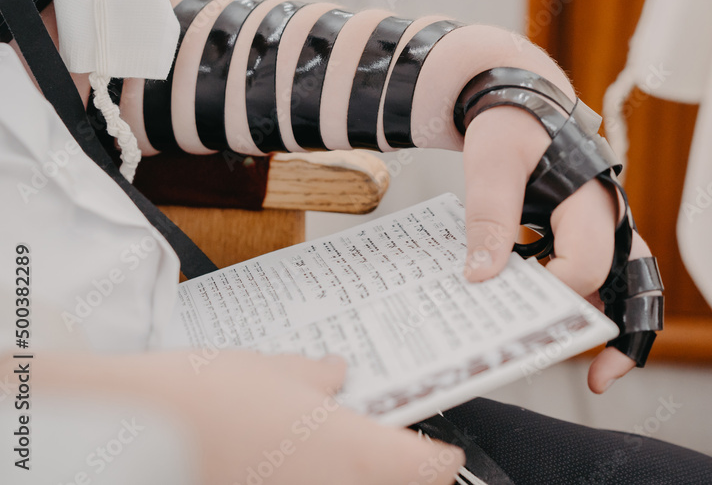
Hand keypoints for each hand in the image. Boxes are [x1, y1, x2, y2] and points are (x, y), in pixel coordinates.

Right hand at [34, 349, 464, 484]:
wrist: (137, 431)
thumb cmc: (209, 394)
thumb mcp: (279, 370)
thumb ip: (320, 376)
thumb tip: (338, 373)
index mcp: (354, 449)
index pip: (429, 469)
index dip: (441, 458)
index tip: (441, 450)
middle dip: (394, 470)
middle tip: (383, 447)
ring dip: (349, 473)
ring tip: (324, 447)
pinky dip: (308, 475)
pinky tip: (286, 459)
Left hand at [461, 105, 652, 393]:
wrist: (522, 100)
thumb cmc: (511, 126)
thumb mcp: (493, 162)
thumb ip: (489, 217)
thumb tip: (482, 277)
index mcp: (591, 199)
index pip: (586, 262)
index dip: (555, 290)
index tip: (512, 293)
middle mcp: (610, 217)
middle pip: (637, 283)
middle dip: (621, 333)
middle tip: (598, 379)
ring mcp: (605, 227)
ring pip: (628, 285)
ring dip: (614, 327)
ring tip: (596, 375)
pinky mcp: (590, 233)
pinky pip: (603, 276)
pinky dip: (589, 305)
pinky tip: (558, 325)